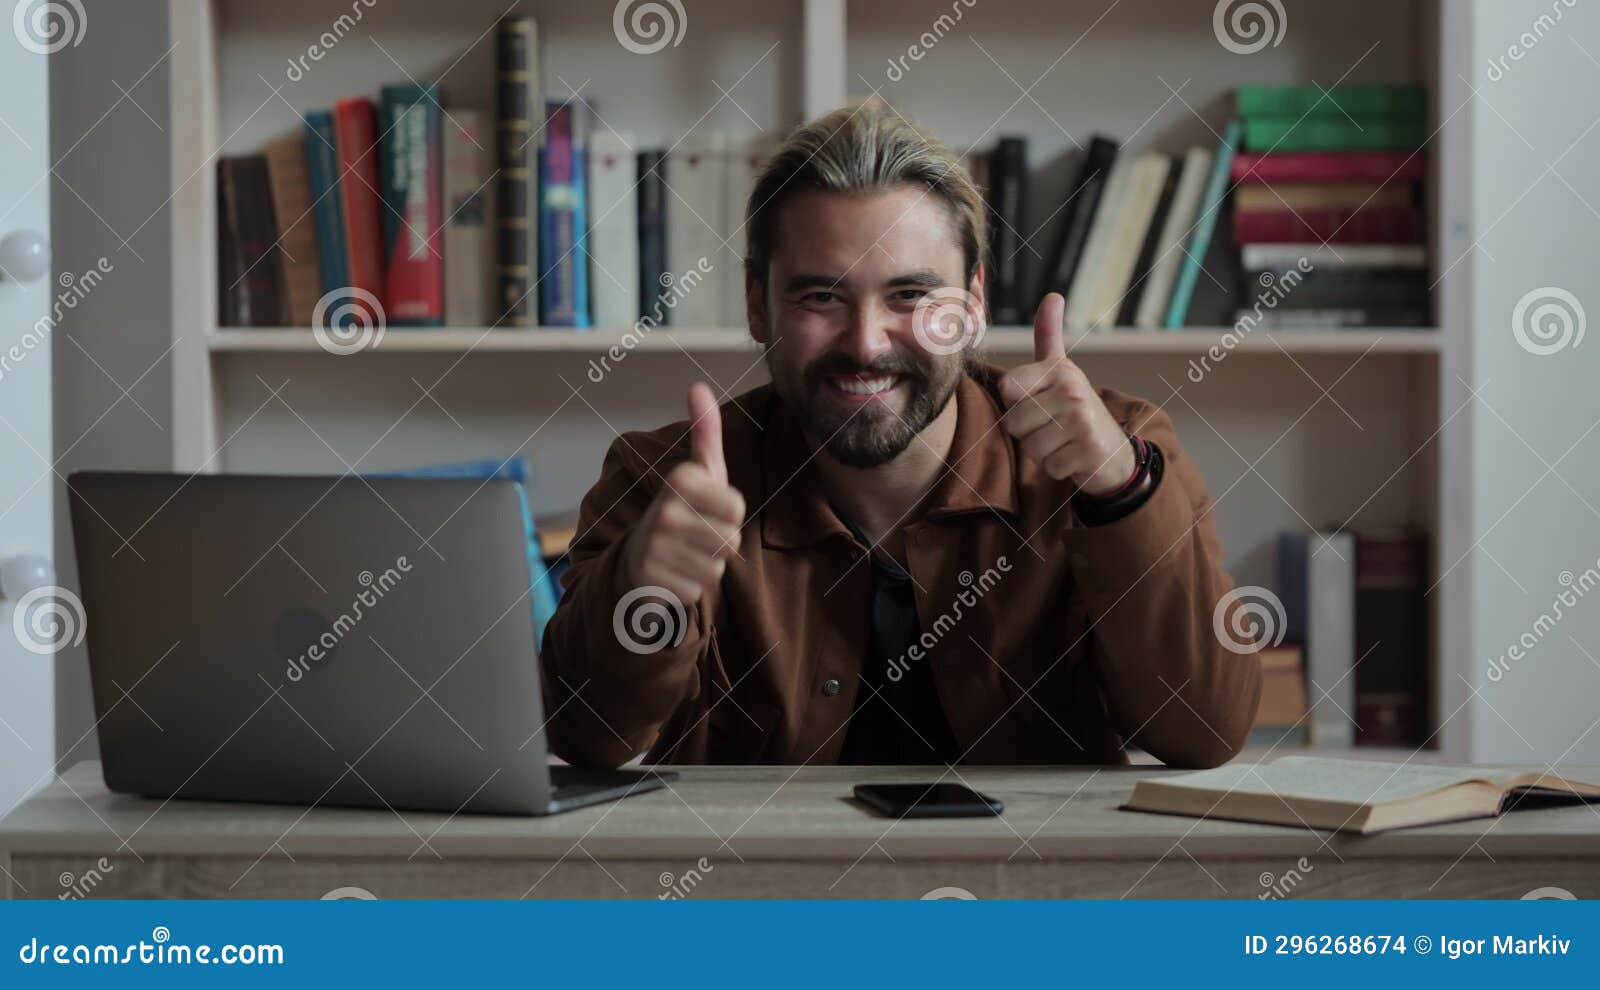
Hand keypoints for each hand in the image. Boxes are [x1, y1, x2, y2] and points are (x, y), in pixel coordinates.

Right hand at [621, 382, 746, 606]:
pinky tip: (671, 573)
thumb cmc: (680, 511)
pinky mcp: (648, 579)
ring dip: (705, 566)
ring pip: (715, 567)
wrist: (634, 559)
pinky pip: (697, 590)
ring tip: (683, 553)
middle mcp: (662, 509)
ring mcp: (653, 546)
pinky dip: (689, 587)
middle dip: (719, 543)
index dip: (728, 514)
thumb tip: (698, 386)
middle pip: (730, 539)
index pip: (737, 507)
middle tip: (695, 535)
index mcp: (680, 479)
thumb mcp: (697, 472)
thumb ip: (704, 432)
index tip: (705, 510)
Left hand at [997, 293, 1136, 497]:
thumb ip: (1048, 336)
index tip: (1037, 400)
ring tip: (1063, 440)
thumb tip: (1053, 295)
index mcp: (1059, 370)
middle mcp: (1072, 391)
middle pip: (1014, 422)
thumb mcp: (1061, 370)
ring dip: (1043, 452)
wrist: (1113, 450)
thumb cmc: (1075, 408)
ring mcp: (1082, 421)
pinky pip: (1050, 466)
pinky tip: (1074, 456)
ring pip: (1031, 447)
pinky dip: (1058, 467)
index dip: (1015, 403)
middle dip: (1028, 432)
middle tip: (1052, 426)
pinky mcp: (1090, 451)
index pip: (1007, 389)